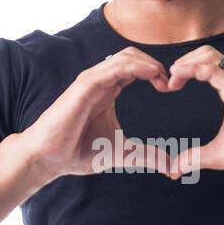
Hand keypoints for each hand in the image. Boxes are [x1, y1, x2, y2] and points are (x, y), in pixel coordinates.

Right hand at [20, 47, 169, 178]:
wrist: (50, 158)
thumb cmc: (79, 152)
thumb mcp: (124, 153)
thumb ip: (148, 156)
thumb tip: (172, 168)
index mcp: (109, 90)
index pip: (137, 68)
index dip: (157, 73)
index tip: (172, 89)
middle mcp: (101, 81)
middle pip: (134, 56)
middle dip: (157, 65)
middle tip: (172, 84)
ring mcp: (92, 81)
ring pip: (126, 57)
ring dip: (150, 64)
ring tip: (164, 80)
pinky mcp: (85, 85)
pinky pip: (113, 67)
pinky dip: (135, 67)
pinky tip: (152, 75)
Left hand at [163, 46, 223, 179]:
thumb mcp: (218, 154)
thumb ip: (195, 158)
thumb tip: (173, 171)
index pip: (206, 66)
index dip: (185, 70)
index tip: (170, 87)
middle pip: (206, 53)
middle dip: (183, 61)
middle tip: (168, 81)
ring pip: (210, 55)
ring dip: (186, 62)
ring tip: (172, 77)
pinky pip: (215, 70)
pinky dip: (194, 70)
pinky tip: (180, 78)